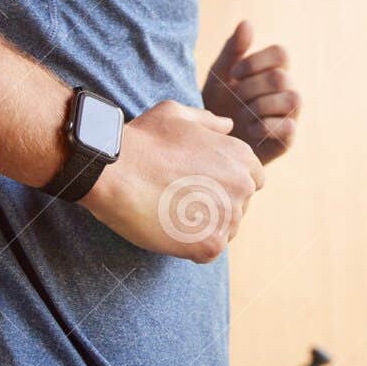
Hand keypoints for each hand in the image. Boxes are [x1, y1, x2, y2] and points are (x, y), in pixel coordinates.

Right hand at [80, 100, 263, 262]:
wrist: (114, 173)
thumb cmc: (142, 141)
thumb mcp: (176, 114)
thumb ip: (208, 121)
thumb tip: (228, 125)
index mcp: (240, 156)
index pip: (252, 180)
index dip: (226, 184)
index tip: (202, 185)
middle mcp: (241, 185)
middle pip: (239, 206)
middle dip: (216, 205)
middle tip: (180, 200)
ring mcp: (228, 217)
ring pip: (224, 230)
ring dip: (204, 227)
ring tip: (171, 214)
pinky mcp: (210, 245)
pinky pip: (208, 251)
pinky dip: (190, 247)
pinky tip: (168, 231)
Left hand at [203, 20, 300, 164]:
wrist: (211, 144)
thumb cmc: (217, 106)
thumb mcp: (219, 75)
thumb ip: (233, 49)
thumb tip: (247, 22)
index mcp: (273, 72)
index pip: (282, 54)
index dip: (257, 62)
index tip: (234, 74)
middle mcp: (286, 91)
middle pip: (281, 77)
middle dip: (251, 88)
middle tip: (234, 99)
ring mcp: (289, 115)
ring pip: (292, 99)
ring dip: (260, 106)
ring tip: (242, 115)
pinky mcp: (287, 139)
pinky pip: (288, 126)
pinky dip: (264, 126)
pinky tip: (248, 129)